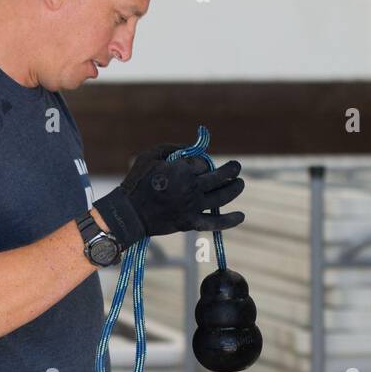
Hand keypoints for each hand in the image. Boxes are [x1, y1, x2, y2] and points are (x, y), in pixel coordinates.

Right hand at [94, 144, 244, 249]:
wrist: (130, 213)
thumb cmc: (138, 182)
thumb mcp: (151, 155)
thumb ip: (173, 148)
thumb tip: (193, 150)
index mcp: (182, 169)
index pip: (204, 163)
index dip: (204, 162)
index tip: (199, 164)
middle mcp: (192, 187)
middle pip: (219, 177)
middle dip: (231, 170)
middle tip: (236, 167)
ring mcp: (193, 206)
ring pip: (221, 196)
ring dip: (234, 189)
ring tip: (240, 183)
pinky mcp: (191, 222)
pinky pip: (215, 223)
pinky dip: (229, 221)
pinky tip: (240, 216)